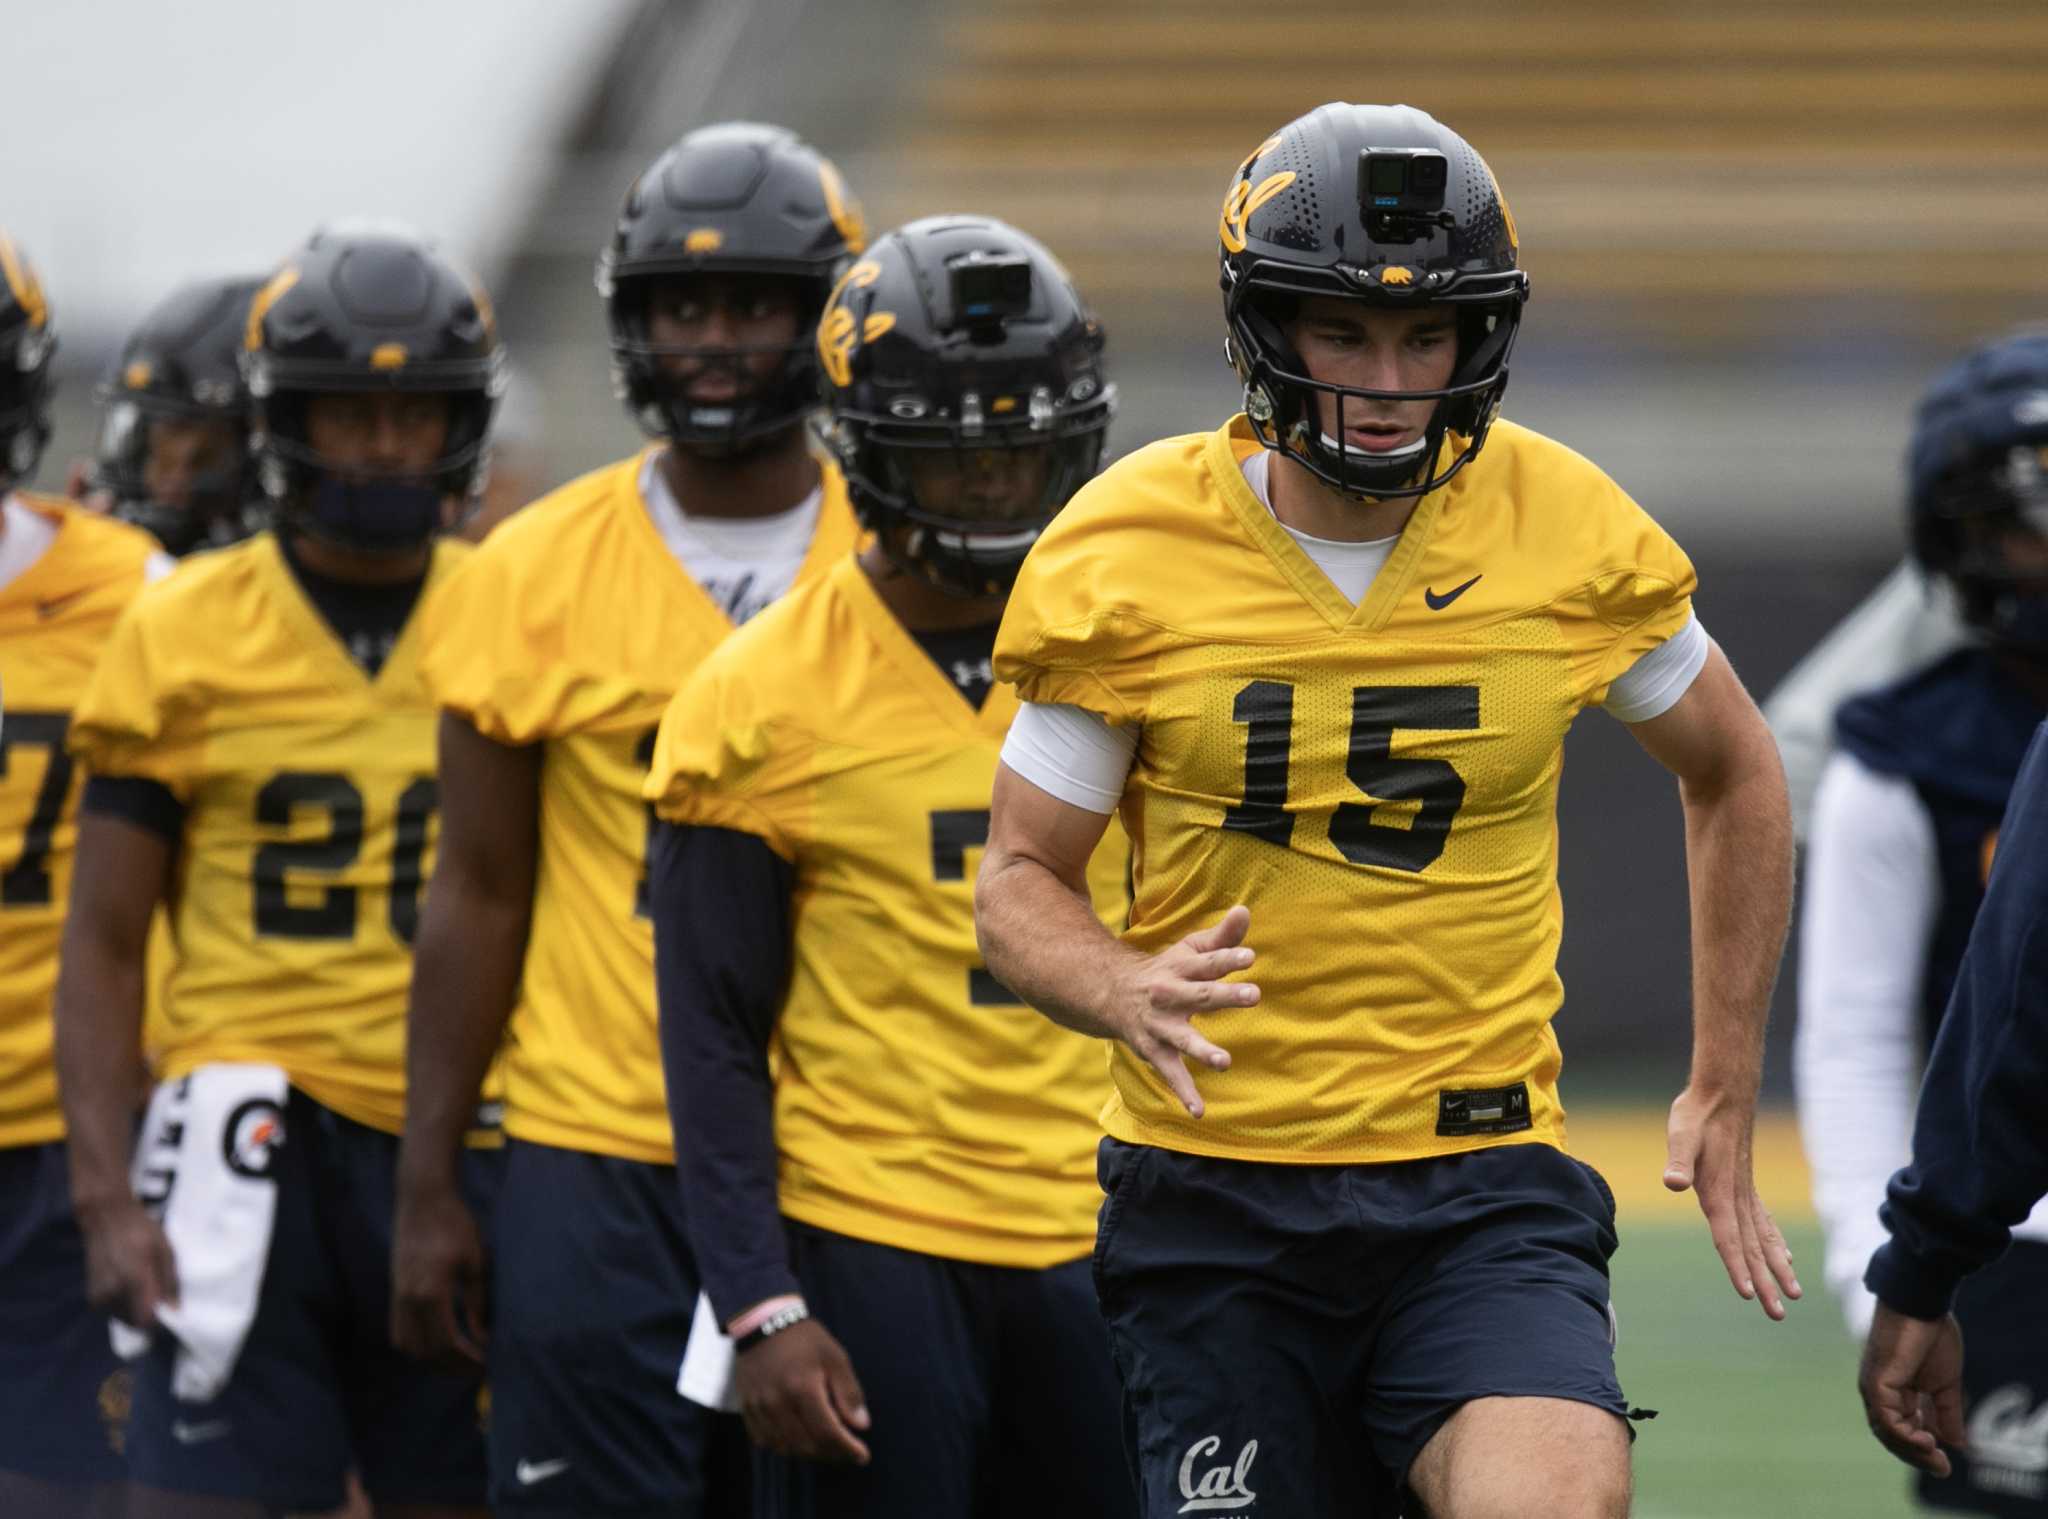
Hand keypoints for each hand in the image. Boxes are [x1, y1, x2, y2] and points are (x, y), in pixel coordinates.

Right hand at [77, 1197, 177, 1329]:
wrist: (107, 1220)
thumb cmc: (141, 1231)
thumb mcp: (165, 1251)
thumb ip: (170, 1283)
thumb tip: (175, 1310)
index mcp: (134, 1279)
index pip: (147, 1319)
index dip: (161, 1321)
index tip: (170, 1311)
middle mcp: (113, 1292)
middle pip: (136, 1323)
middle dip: (151, 1316)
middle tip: (160, 1296)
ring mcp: (100, 1296)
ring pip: (125, 1319)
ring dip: (137, 1312)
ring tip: (144, 1287)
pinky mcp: (93, 1298)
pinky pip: (114, 1313)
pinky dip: (125, 1307)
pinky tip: (131, 1287)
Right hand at [389, 1178, 487, 1364]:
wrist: (424, 1199)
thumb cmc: (456, 1225)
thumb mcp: (475, 1263)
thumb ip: (478, 1303)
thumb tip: (484, 1337)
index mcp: (431, 1292)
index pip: (448, 1343)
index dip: (468, 1360)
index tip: (487, 1364)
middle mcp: (408, 1299)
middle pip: (426, 1352)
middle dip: (452, 1366)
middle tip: (477, 1368)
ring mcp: (397, 1295)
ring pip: (408, 1346)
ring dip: (432, 1360)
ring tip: (459, 1360)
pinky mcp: (394, 1290)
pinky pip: (399, 1331)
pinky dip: (417, 1345)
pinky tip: (437, 1343)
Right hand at [733, 1317, 870, 1464]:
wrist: (764, 1323)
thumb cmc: (804, 1339)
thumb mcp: (835, 1357)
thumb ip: (849, 1393)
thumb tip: (861, 1425)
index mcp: (803, 1389)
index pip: (828, 1433)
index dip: (847, 1449)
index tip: (862, 1456)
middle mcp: (779, 1403)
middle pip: (807, 1445)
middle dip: (831, 1453)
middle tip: (846, 1450)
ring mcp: (760, 1408)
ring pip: (785, 1447)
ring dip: (808, 1452)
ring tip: (826, 1446)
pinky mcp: (747, 1408)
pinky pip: (764, 1440)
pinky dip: (783, 1446)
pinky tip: (798, 1439)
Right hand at [1110, 905, 1255, 1117]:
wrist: (1110, 993)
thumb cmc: (1165, 970)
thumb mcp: (1189, 950)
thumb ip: (1221, 937)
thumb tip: (1245, 910)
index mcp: (1181, 969)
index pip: (1208, 962)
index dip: (1228, 958)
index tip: (1250, 956)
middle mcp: (1169, 995)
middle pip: (1200, 995)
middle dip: (1225, 996)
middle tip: (1254, 995)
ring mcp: (1160, 1025)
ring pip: (1182, 1038)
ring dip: (1202, 1050)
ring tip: (1225, 1062)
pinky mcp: (1154, 1051)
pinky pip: (1170, 1073)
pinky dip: (1184, 1092)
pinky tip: (1200, 1110)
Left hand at [1662, 1084, 1800, 1319]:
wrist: (1722, 1093)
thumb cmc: (1695, 1116)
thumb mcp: (1679, 1135)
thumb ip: (1678, 1161)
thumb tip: (1672, 1183)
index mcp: (1719, 1193)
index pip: (1728, 1238)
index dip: (1737, 1267)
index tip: (1749, 1295)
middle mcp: (1736, 1198)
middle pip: (1751, 1248)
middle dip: (1765, 1282)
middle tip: (1777, 1315)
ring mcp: (1745, 1193)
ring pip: (1764, 1239)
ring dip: (1777, 1268)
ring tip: (1793, 1294)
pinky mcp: (1746, 1185)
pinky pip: (1765, 1222)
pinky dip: (1775, 1243)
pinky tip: (1786, 1257)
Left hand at [1859, 1305, 1965, 1474]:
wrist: (1922, 1303)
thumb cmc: (1931, 1334)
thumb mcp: (1944, 1382)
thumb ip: (1946, 1412)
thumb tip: (1956, 1443)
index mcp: (1893, 1389)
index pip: (1901, 1428)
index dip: (1922, 1448)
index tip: (1945, 1463)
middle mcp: (1878, 1390)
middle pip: (1891, 1434)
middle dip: (1917, 1455)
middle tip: (1942, 1468)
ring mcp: (1874, 1387)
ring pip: (1886, 1431)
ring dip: (1912, 1450)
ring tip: (1937, 1457)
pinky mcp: (1876, 1382)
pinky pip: (1886, 1418)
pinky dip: (1905, 1435)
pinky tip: (1927, 1439)